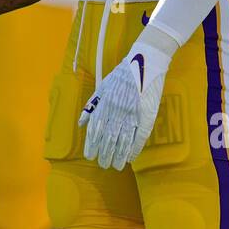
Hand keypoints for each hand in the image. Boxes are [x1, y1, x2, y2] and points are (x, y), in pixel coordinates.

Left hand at [79, 39, 172, 170]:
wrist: (145, 63)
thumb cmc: (122, 75)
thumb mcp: (102, 87)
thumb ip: (91, 106)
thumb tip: (81, 123)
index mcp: (104, 104)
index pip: (95, 130)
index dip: (92, 145)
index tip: (90, 156)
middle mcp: (116, 111)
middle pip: (108, 138)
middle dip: (105, 154)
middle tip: (104, 165)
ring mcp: (132, 114)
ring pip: (123, 140)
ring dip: (118, 155)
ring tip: (116, 166)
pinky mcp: (147, 116)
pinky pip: (140, 136)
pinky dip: (135, 149)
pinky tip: (131, 157)